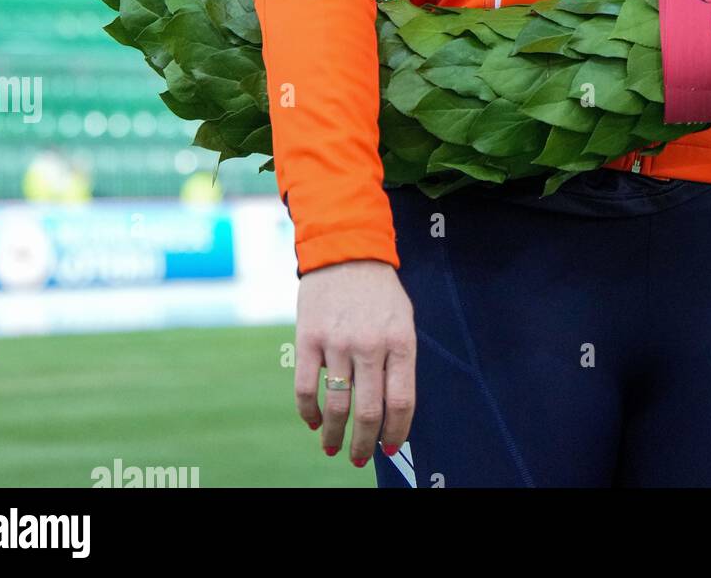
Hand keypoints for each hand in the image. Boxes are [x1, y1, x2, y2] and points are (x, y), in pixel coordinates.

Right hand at [294, 259, 415, 467]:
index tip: (390, 448)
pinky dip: (309, 412)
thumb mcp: (403, 319)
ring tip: (333, 447)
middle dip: (364, 443)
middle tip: (360, 459)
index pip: (402, 401)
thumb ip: (399, 361)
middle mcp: (371, 345)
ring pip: (337, 405)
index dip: (396, 432)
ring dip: (334, 435)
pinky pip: (307, 388)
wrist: (346, 251)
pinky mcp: (309, 339)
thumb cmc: (379, 292)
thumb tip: (393, 410)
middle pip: (369, 411)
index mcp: (400, 341)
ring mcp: (338, 342)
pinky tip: (313, 422)